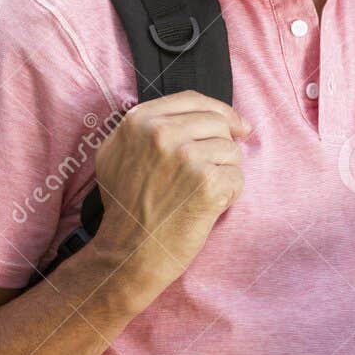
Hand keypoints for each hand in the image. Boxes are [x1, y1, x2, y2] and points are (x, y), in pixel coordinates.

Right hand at [91, 91, 248, 294]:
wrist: (127, 254)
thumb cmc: (125, 208)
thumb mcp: (116, 154)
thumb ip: (145, 126)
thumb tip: (196, 113)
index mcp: (139, 121)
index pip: (194, 100)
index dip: (220, 111)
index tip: (235, 125)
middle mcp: (162, 133)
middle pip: (218, 123)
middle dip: (221, 147)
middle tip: (205, 174)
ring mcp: (186, 157)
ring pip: (232, 150)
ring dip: (224, 173)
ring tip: (199, 194)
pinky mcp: (208, 183)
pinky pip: (238, 178)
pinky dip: (229, 195)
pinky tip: (207, 207)